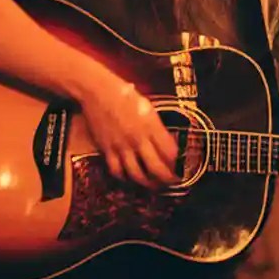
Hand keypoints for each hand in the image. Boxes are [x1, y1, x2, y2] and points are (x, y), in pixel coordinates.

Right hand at [76, 71, 178, 188]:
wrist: (98, 92)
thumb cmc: (125, 95)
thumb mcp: (148, 108)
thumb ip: (157, 127)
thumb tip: (167, 143)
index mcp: (151, 126)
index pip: (170, 152)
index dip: (177, 163)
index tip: (180, 166)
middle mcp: (138, 139)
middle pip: (156, 168)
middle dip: (166, 179)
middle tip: (172, 182)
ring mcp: (121, 146)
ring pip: (137, 175)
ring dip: (147, 184)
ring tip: (154, 186)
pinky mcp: (107, 150)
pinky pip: (117, 171)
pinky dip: (124, 178)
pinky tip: (130, 178)